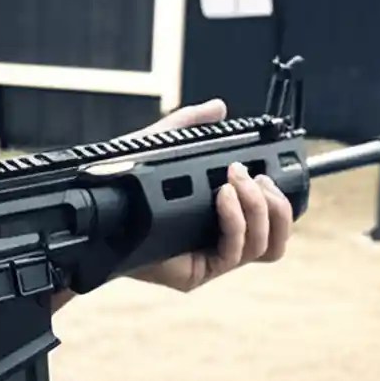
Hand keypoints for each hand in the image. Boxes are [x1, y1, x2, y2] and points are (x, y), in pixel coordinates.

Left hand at [123, 99, 292, 292]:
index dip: (281, 199)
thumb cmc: (126, 182)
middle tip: (251, 176)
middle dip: (276, 203)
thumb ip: (190, 123)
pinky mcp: (198, 272)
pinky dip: (236, 222)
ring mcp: (212, 258)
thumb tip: (219, 107)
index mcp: (223, 216)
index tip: (268, 170)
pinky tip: (221, 198)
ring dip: (258, 209)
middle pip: (278, 237)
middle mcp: (222, 240)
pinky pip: (234, 254)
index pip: (271, 218)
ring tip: (235, 183)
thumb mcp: (164, 144)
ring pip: (265, 248)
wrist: (98, 209)